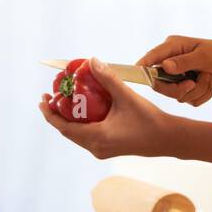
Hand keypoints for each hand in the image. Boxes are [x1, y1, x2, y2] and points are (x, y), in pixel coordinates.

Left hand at [39, 58, 176, 159]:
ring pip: (77, 134)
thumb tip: (92, 61)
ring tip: (63, 100)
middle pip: (67, 131)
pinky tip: (83, 108)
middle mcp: (95, 148)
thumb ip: (108, 79)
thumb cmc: (150, 120)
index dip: (49, 113)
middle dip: (56, 113)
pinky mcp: (108, 148)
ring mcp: (102, 150)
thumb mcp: (126, 97)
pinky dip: (81, 122)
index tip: (42, 99)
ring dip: (68, 118)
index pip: (63, 127)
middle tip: (51, 95)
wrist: (169, 139)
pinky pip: (87, 135)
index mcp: (96, 138)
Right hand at [138, 35, 211, 106]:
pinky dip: (202, 95)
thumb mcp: (203, 55)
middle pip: (160, 84)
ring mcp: (177, 75)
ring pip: (176, 95)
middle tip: (193, 83)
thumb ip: (184, 62)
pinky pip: (189, 100)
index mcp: (171, 47)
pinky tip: (208, 83)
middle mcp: (170, 61)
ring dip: (196, 90)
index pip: (151, 59)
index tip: (138, 74)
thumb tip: (165, 66)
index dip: (143, 68)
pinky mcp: (185, 87)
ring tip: (206, 76)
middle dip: (178, 88)